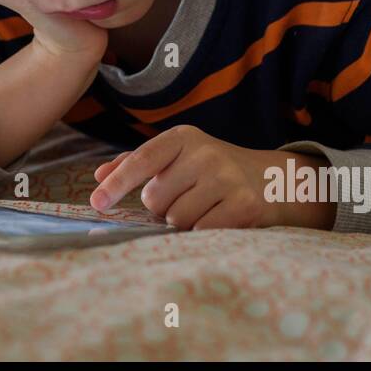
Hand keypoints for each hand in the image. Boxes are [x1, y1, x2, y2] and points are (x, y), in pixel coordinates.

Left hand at [89, 126, 334, 229]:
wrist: (274, 179)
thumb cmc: (213, 169)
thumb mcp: (179, 156)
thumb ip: (137, 163)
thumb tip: (99, 175)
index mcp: (183, 137)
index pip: (141, 160)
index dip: (116, 183)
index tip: (96, 203)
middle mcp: (204, 153)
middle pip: (155, 200)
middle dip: (163, 206)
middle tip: (187, 197)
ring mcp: (226, 178)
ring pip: (176, 220)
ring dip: (184, 221)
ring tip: (206, 206)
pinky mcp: (244, 206)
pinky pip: (201, 232)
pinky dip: (204, 232)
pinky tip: (219, 217)